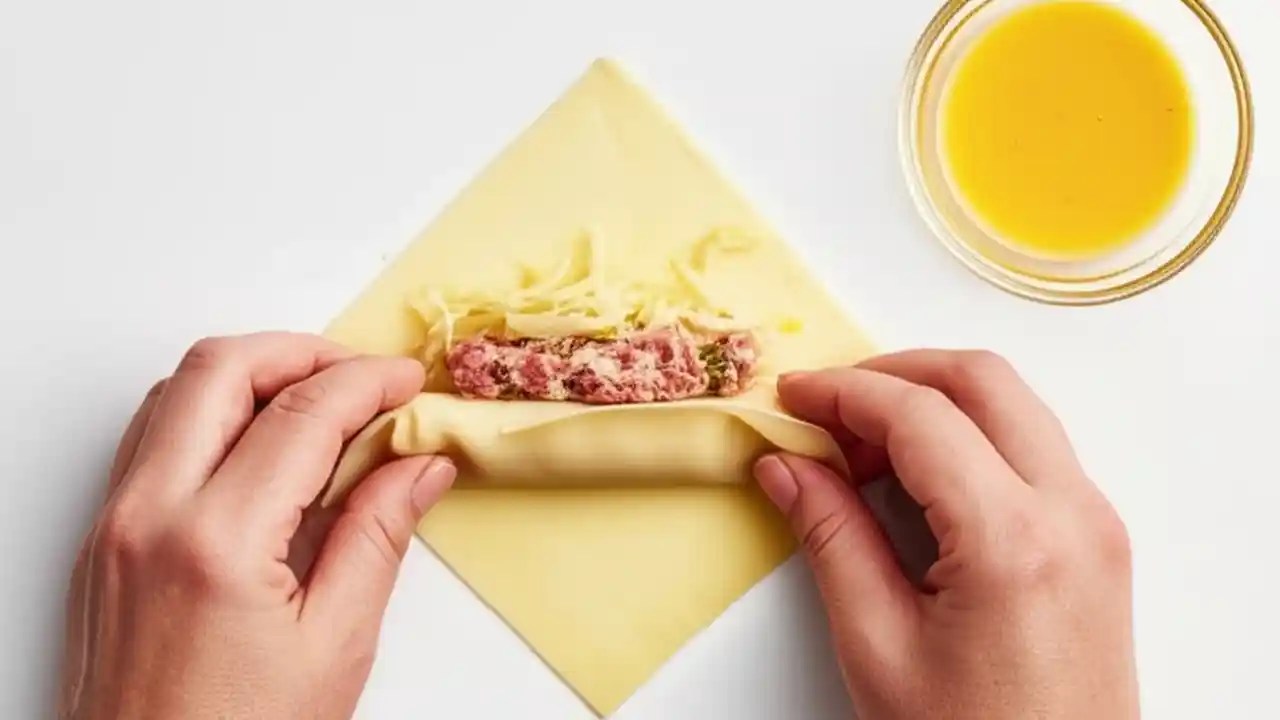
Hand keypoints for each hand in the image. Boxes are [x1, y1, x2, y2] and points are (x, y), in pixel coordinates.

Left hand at [57, 333, 454, 719]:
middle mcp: (148, 517)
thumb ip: (378, 538)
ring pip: (175, 393)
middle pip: (219, 370)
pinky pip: (151, 438)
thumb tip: (418, 467)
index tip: (407, 382)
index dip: (366, 383)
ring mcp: (114, 526)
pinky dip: (210, 414)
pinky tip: (260, 447)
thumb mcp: (334, 645)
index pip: (301, 415)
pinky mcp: (102, 542)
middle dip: (301, 351)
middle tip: (362, 375)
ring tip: (318, 404)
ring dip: (251, 376)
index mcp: (215, 543)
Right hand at [754, 350, 1137, 719]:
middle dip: (893, 374)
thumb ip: (831, 537)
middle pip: (981, 380)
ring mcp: (1095, 524)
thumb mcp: (879, 646)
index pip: (922, 416)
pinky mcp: (1096, 540)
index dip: (844, 391)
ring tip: (859, 448)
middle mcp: (1073, 514)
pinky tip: (913, 475)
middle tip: (825, 409)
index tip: (791, 397)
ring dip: (931, 402)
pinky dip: (967, 435)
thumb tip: (786, 465)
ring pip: (1012, 404)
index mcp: (1014, 541)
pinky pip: (1031, 447)